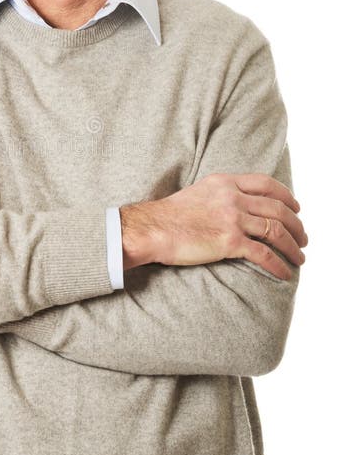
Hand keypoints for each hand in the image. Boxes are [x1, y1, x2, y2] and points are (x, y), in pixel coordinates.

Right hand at [120, 172, 307, 279]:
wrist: (151, 229)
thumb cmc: (169, 216)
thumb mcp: (199, 192)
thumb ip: (221, 194)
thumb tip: (237, 205)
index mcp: (225, 182)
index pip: (266, 184)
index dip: (286, 197)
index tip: (296, 208)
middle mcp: (233, 197)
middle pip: (277, 209)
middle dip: (296, 225)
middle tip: (303, 237)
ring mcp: (232, 218)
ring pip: (276, 230)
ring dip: (293, 246)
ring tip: (300, 256)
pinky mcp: (229, 242)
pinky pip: (263, 254)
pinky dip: (278, 264)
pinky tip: (284, 272)